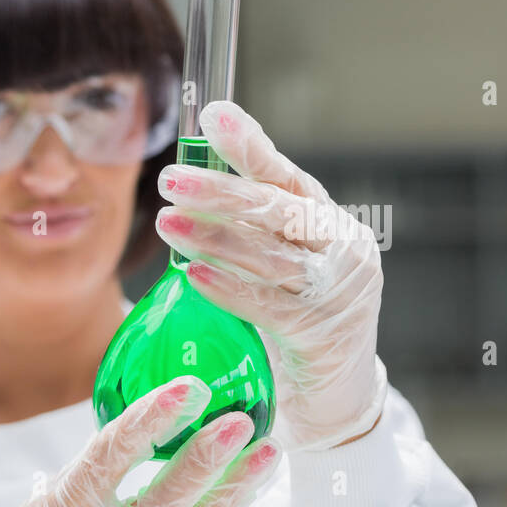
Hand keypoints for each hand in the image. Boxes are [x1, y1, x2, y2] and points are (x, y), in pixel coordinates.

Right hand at [0, 375, 280, 506]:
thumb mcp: (46, 500)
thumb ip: (97, 468)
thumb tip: (157, 418)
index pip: (107, 462)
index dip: (148, 422)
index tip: (185, 389)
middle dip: (204, 461)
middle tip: (239, 422)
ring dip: (233, 492)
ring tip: (265, 454)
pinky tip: (242, 492)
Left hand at [155, 100, 386, 452]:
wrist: (334, 391)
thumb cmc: (297, 317)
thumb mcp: (276, 264)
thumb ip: (246, 229)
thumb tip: (188, 187)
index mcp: (325, 221)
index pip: (283, 174)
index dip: (249, 144)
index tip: (213, 115)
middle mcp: (339, 247)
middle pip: (275, 210)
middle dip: (219, 192)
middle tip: (170, 180)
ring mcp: (336, 290)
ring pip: (268, 255)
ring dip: (213, 237)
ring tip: (167, 224)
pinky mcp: (319, 331)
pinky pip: (267, 305)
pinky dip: (228, 288)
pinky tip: (193, 274)